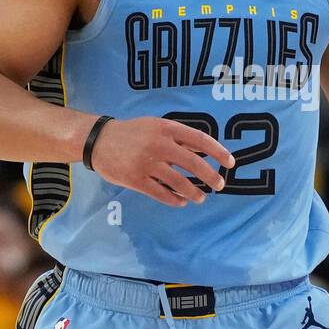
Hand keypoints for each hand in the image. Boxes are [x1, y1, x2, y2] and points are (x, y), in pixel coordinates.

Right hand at [88, 116, 235, 207]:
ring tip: (201, 198)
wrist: (98, 140)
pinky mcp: (136, 180)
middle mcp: (159, 145)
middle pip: (193, 163)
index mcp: (166, 128)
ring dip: (194, 192)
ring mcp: (147, 163)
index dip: (218, 152)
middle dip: (211, 176)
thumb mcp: (156, 126)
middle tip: (219, 185)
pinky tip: (181, 202)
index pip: (200, 139)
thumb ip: (179, 137)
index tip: (230, 163)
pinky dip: (174, 200)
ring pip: (179, 182)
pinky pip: (161, 193)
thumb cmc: (132, 133)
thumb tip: (205, 149)